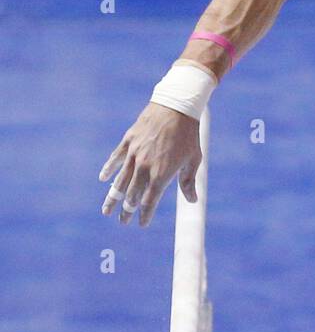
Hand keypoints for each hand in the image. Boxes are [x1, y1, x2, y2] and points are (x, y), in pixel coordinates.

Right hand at [99, 102, 202, 227]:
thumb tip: (192, 200)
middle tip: (123, 221)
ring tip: (106, 211)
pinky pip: (115, 158)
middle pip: (132, 195)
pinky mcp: (128, 141)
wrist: (176, 107)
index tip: (141, 224)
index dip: (145, 215)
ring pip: (120, 181)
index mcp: (161, 175)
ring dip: (112, 197)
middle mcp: (145, 167)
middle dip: (127, 210)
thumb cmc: (188, 135)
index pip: (149, 201)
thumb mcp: (193, 160)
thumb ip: (188, 182)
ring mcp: (134, 154)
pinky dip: (108, 169)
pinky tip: (103, 178)